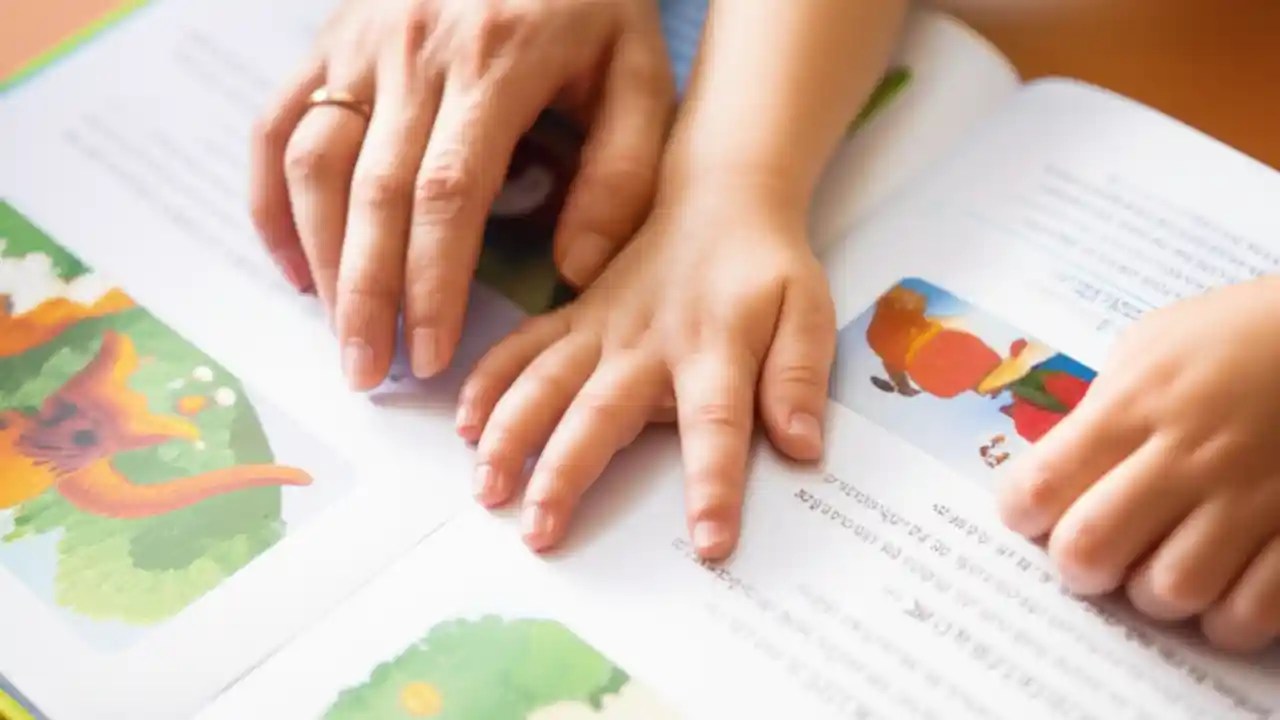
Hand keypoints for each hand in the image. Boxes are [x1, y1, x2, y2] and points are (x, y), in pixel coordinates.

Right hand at [250, 0, 673, 386]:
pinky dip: (272, 199)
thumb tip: (572, 271)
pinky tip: (294, 266)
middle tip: (366, 374)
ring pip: (314, 162)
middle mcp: (415, 50)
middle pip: (374, 191)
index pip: (449, 192)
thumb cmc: (593, 2)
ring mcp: (360, 40)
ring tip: (339, 336)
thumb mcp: (638, 72)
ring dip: (320, 258)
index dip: (432, 281)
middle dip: (367, 294)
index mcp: (497, 61)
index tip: (428, 353)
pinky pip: (279, 124)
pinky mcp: (330, 39)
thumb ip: (620, 170)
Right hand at [456, 178, 835, 560]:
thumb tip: (803, 446)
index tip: (708, 543)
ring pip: (545, 382)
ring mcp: (601, 329)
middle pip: (601, 412)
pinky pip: (522, 348)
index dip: (713, 484)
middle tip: (539, 532)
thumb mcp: (808, 312)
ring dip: (511, 434)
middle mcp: (648, 342)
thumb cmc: (766, 269)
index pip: (717, 424)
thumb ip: (799, 377)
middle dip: (566, 472)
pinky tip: (464, 423)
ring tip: (485, 489)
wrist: (719, 198)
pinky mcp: (573, 318)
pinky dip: (489, 382)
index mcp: (715, 346)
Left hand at [998, 277, 1279, 651]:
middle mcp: (1186, 457)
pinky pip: (1252, 610)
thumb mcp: (1153, 346)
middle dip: (1078, 564)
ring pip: (1171, 590)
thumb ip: (1104, 408)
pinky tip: (1222, 591)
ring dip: (1154, 592)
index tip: (1031, 513)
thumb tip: (1060, 469)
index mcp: (1135, 405)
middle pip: (1091, 550)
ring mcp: (1251, 498)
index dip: (1022, 512)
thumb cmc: (1238, 334)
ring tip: (1162, 569)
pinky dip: (1227, 617)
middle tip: (1093, 553)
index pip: (1041, 485)